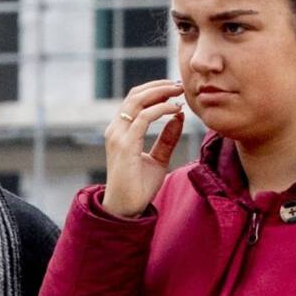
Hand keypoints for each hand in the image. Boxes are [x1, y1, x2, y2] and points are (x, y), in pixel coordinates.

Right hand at [99, 79, 189, 218]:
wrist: (127, 208)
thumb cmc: (138, 186)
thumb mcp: (158, 158)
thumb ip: (167, 138)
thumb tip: (179, 117)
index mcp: (120, 131)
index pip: (135, 100)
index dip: (155, 90)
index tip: (176, 90)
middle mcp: (115, 130)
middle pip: (135, 95)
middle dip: (159, 86)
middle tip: (180, 86)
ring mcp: (118, 137)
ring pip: (137, 101)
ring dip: (161, 93)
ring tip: (179, 93)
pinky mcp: (125, 145)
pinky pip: (144, 118)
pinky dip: (161, 109)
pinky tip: (176, 110)